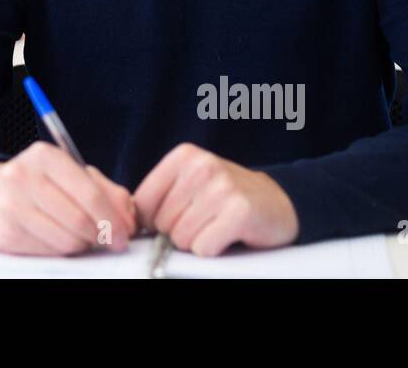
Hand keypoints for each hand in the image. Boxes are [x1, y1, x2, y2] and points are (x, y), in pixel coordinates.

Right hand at [0, 141, 136, 255]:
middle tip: (108, 240)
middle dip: (101, 235)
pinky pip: (48, 252)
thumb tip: (128, 219)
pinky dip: (60, 250)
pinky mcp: (4, 233)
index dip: (113, 219)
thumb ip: (106, 191)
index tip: (125, 233)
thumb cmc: (35, 184)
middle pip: (80, 220)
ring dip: (81, 244)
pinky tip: (56, 237)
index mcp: (46, 156)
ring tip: (79, 235)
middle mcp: (23, 176)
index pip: (90, 194)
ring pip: (66, 240)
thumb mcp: (69, 174)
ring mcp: (10, 205)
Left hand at [133, 143, 298, 256]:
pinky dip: (213, 249)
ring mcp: (221, 187)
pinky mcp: (238, 211)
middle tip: (204, 222)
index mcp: (183, 156)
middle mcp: (201, 166)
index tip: (172, 221)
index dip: (152, 222)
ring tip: (216, 226)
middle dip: (178, 232)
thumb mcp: (190, 184)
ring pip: (181, 238)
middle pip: (162, 223)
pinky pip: (204, 248)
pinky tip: (227, 234)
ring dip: (197, 242)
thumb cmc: (226, 198)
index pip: (142, 203)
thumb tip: (129, 223)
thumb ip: (161, 197)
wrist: (278, 203)